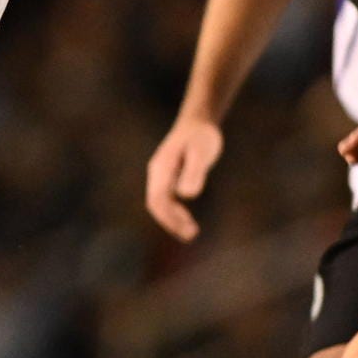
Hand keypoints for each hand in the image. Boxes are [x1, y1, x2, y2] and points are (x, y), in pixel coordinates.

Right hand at [143, 118, 223, 242]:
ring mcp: (161, 176)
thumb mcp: (201, 152)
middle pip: (156, 204)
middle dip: (170, 223)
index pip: (157, 199)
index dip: (169, 218)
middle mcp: (157, 173)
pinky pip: (166, 200)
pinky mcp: (169, 178)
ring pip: (160, 204)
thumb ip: (194, 172)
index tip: (186, 229)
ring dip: (173, 220)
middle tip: (191, 235)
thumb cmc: (201, 136)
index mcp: (161, 168)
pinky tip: (188, 220)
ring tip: (192, 233)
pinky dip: (175, 213)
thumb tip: (186, 195)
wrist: (198, 122)